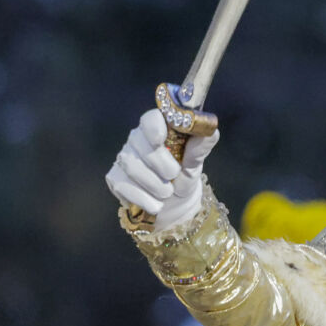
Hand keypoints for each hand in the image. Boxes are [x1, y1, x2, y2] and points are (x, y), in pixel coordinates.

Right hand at [105, 109, 218, 230]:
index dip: (153, 127)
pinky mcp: (114, 177)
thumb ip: (200, 148)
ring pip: (131, 165)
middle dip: (159, 162)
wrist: (173, 207)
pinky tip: (155, 205)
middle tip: (173, 175)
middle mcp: (137, 139)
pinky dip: (142, 198)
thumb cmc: (183, 177)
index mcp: (158, 129)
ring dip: (153, 183)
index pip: (150, 119)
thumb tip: (211, 131)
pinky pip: (123, 184)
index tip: (160, 140)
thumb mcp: (195, 164)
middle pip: (139, 142)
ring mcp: (124, 157)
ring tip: (167, 193)